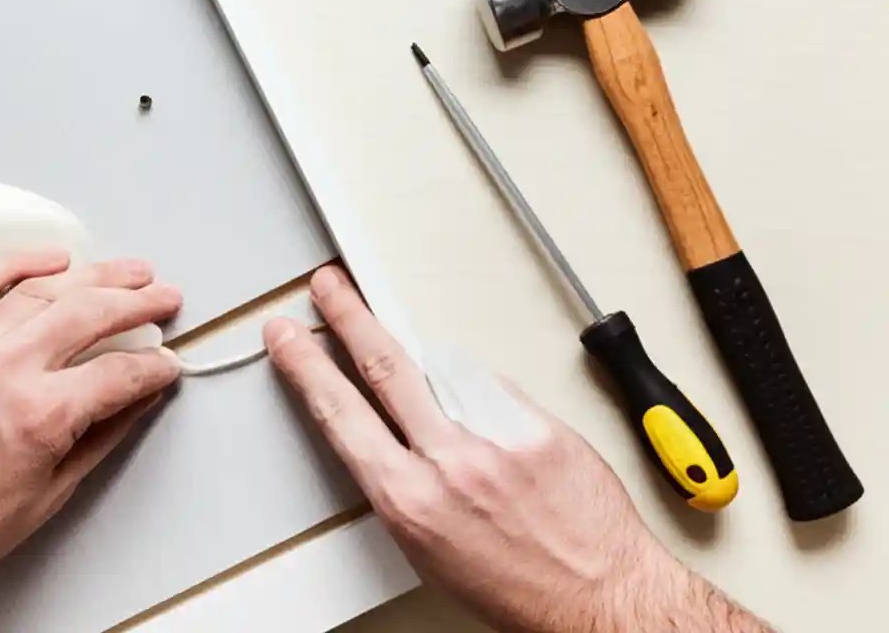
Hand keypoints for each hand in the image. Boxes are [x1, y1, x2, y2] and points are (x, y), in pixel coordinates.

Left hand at [0, 252, 182, 631]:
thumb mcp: (45, 497)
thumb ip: (97, 439)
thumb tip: (130, 404)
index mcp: (39, 416)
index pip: (121, 373)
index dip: (155, 367)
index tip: (165, 364)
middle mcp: (1, 371)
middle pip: (90, 313)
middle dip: (138, 303)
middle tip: (163, 297)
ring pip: (39, 289)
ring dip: (91, 274)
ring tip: (123, 271)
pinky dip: (14, 264)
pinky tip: (47, 259)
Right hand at [264, 266, 770, 632]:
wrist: (600, 601)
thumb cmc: (517, 590)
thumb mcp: (428, 546)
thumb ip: (405, 479)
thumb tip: (395, 430)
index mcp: (409, 500)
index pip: (341, 413)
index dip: (307, 367)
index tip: (289, 340)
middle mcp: (450, 464)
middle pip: (386, 366)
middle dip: (349, 317)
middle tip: (330, 287)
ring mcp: (499, 439)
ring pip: (446, 371)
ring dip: (427, 362)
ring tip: (436, 377)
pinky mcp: (541, 427)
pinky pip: (497, 389)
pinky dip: (485, 395)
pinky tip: (488, 417)